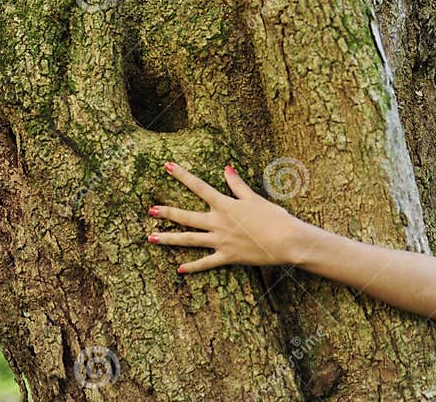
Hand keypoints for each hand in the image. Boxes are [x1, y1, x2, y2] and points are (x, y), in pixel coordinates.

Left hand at [147, 161, 297, 272]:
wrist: (286, 240)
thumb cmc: (274, 217)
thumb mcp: (255, 197)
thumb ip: (237, 185)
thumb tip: (226, 168)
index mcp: (225, 205)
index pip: (199, 187)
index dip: (182, 175)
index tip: (167, 166)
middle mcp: (218, 222)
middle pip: (186, 216)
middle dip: (167, 212)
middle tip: (150, 210)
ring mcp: (220, 241)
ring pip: (189, 240)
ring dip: (169, 238)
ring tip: (151, 237)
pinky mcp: (227, 256)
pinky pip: (206, 263)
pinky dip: (193, 267)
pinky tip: (179, 269)